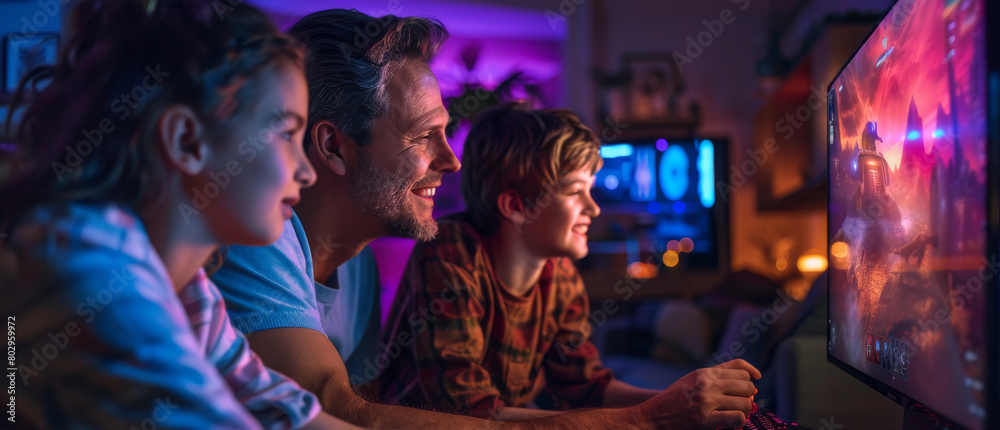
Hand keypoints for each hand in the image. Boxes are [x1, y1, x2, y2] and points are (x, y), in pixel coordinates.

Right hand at [631, 359, 760, 428]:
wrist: (654, 416)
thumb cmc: (674, 400)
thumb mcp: (691, 380)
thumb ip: (713, 378)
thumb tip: (746, 382)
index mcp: (704, 372)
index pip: (739, 367)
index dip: (751, 373)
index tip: (756, 379)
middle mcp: (706, 384)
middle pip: (746, 385)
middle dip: (748, 395)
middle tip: (741, 403)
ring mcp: (706, 401)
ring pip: (744, 402)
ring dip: (744, 410)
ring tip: (737, 414)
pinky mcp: (705, 420)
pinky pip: (737, 418)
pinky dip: (739, 421)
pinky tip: (733, 423)